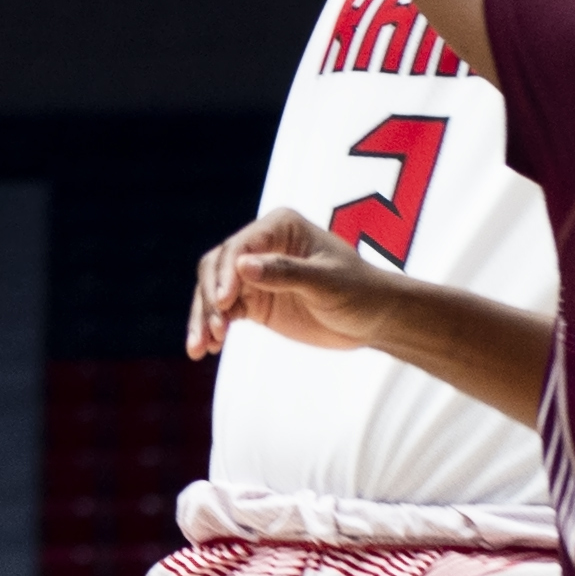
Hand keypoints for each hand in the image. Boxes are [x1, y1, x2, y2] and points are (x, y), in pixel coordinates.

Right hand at [188, 205, 411, 354]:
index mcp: (280, 227)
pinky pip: (224, 313)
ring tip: (200, 348)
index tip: (224, 302)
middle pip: (217, 267)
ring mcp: (255, 274)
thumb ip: (285, 273)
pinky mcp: (254, 301)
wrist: (374, 319)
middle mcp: (261, 246)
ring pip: (214, 291)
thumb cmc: (359, 291)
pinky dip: (213, 328)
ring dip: (204, 318)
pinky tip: (206, 348)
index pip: (240, 246)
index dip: (226, 273)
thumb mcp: (326, 283)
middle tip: (214, 330)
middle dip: (210, 299)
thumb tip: (242, 266)